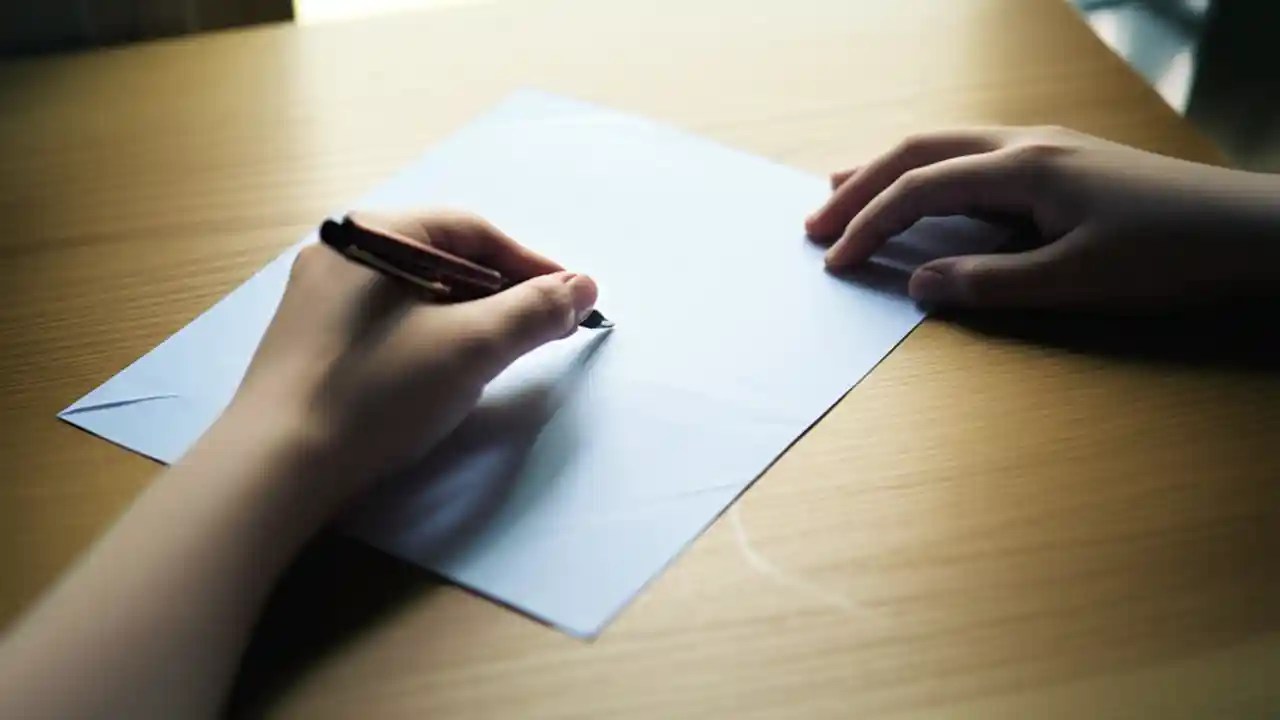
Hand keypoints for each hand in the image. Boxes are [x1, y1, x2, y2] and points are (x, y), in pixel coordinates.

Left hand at [234, 210, 598, 502]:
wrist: (277, 467)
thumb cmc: (378, 391)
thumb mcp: (470, 347)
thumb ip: (534, 311)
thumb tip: (583, 286)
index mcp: (375, 233)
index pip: (473, 233)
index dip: (533, 266)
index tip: (575, 301)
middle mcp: (343, 252)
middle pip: (446, 261)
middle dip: (504, 294)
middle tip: (547, 329)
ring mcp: (320, 299)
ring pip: (418, 296)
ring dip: (471, 319)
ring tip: (503, 354)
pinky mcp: (311, 343)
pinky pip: (389, 324)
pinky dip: (431, 339)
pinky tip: (444, 374)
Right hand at [806, 127, 1279, 307]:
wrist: (1249, 230)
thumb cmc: (1168, 255)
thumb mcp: (1074, 282)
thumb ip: (989, 284)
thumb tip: (918, 285)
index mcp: (1022, 169)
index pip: (919, 191)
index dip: (868, 226)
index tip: (832, 262)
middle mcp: (1025, 145)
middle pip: (918, 151)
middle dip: (859, 186)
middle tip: (813, 223)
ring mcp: (1044, 147)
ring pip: (944, 145)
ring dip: (888, 170)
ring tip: (842, 190)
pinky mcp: (1060, 162)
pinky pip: (972, 157)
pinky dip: (929, 173)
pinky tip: (926, 193)